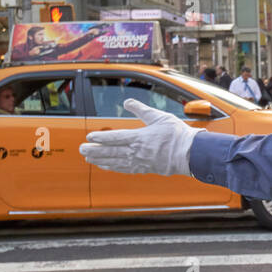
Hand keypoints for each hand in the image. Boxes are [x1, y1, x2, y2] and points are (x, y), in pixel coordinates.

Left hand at [79, 99, 200, 175]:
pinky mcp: (145, 168)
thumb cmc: (177, 135)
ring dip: (100, 160)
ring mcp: (141, 162)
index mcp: (140, 137)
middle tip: (81, 149)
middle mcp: (138, 152)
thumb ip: (141, 110)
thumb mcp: (159, 117)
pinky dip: (113, 168)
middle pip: (111, 152)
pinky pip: (125, 169)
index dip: (101, 138)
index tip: (89, 137)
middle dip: (94, 151)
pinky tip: (105, 167)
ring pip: (115, 162)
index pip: (116, 137)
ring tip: (88, 159)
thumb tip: (128, 101)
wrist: (191, 154)